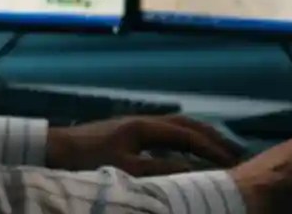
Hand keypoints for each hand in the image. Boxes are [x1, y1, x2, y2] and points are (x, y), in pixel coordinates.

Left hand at [45, 115, 243, 175]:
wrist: (55, 148)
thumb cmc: (87, 158)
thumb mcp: (125, 169)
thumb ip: (160, 169)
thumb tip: (192, 169)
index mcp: (145, 126)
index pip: (189, 135)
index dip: (213, 149)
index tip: (234, 163)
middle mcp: (143, 121)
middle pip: (187, 125)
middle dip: (213, 138)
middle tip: (236, 154)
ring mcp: (134, 125)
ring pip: (176, 127)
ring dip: (199, 138)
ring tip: (218, 152)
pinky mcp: (126, 134)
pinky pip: (165, 135)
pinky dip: (183, 142)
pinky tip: (185, 156)